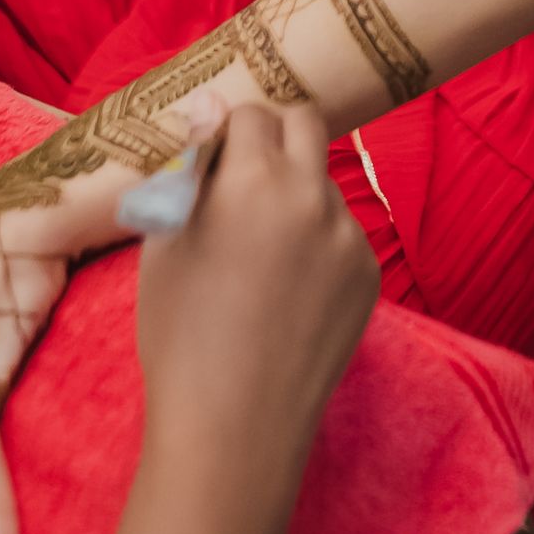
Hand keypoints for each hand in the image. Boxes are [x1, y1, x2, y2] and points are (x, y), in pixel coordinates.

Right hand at [136, 103, 378, 464]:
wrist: (234, 425)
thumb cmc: (181, 332)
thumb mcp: (164, 240)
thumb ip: (193, 168)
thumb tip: (211, 108)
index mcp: (256, 178)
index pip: (252, 113)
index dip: (228, 134)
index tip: (214, 163)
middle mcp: (312, 194)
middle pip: (306, 124)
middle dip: (276, 137)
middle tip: (247, 179)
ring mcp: (349, 234)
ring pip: (324, 183)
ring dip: (297, 195)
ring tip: (261, 256)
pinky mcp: (369, 273)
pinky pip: (343, 234)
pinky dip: (318, 244)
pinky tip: (289, 291)